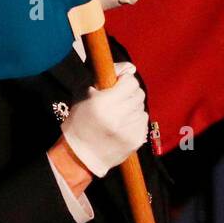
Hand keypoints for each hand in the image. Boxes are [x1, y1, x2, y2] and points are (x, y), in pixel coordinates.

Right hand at [58, 61, 147, 177]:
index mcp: (103, 103)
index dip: (125, 81)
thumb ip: (105, 75)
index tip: (117, 85)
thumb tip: (130, 68)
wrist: (80, 154)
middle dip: (130, 94)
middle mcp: (118, 117)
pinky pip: (143, 122)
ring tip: (119, 114)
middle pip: (139, 94)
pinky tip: (123, 125)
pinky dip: (135, 120)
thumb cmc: (79, 119)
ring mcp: (128, 130)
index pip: (131, 82)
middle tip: (118, 100)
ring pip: (142, 108)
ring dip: (132, 108)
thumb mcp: (83, 92)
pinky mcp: (136, 141)